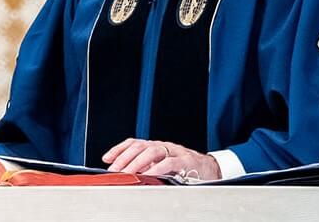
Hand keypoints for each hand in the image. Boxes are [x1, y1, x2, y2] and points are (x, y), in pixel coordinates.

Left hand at [103, 138, 220, 179]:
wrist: (212, 171)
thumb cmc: (186, 171)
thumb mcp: (163, 168)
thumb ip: (148, 168)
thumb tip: (126, 174)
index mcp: (157, 147)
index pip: (134, 143)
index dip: (118, 149)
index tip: (106, 158)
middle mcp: (164, 147)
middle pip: (140, 146)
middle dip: (124, 157)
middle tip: (114, 170)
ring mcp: (176, 152)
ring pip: (153, 151)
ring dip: (137, 163)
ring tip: (128, 172)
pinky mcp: (186, 162)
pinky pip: (170, 163)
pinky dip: (158, 169)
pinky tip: (149, 175)